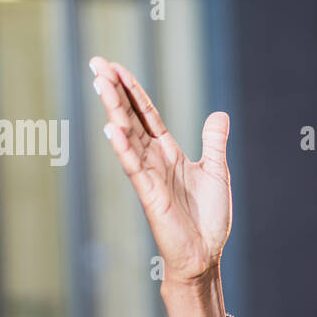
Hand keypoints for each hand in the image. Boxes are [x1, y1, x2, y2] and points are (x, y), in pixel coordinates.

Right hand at [89, 55, 231, 287]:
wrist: (205, 254)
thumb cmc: (208, 218)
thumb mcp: (216, 172)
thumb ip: (214, 143)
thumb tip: (219, 114)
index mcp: (168, 151)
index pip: (146, 113)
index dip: (132, 89)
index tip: (115, 66)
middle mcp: (154, 159)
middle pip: (130, 117)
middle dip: (115, 90)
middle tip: (96, 63)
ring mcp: (148, 175)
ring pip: (128, 136)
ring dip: (114, 110)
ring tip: (100, 83)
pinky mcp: (149, 195)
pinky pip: (134, 167)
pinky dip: (123, 148)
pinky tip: (111, 128)